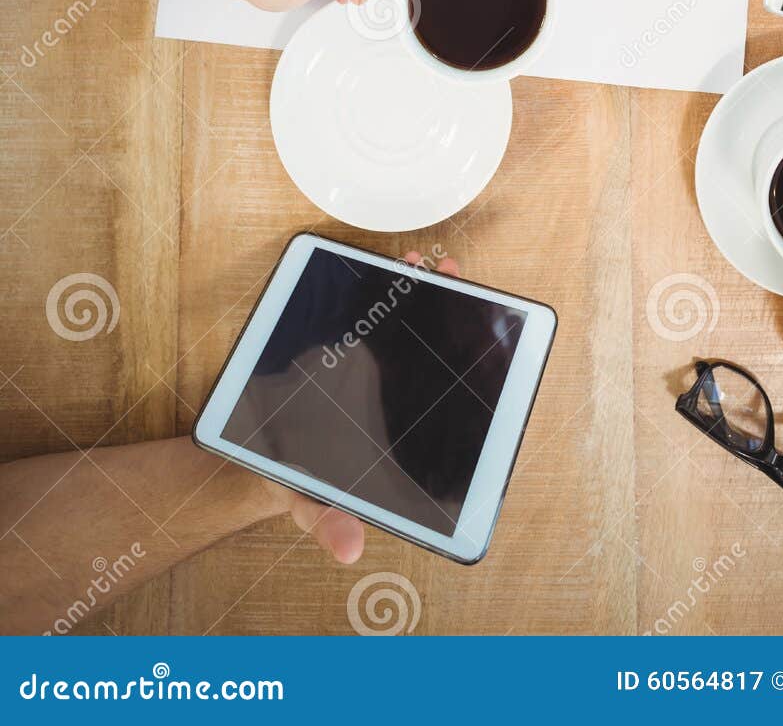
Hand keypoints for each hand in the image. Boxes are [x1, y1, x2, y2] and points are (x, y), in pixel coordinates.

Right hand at [274, 250, 459, 562]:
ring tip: (431, 266)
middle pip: (440, 358)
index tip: (483, 340)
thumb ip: (329, 523)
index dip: (472, 375)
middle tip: (453, 282)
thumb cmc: (302, 486)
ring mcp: (385, 376)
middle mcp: (406, 403)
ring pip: (416, 333)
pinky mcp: (357, 355)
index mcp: (407, 439)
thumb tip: (349, 549)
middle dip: (453, 318)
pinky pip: (383, 320)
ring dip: (427, 297)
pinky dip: (393, 292)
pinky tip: (401, 268)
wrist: (266, 458)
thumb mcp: (312, 507)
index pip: (453, 405)